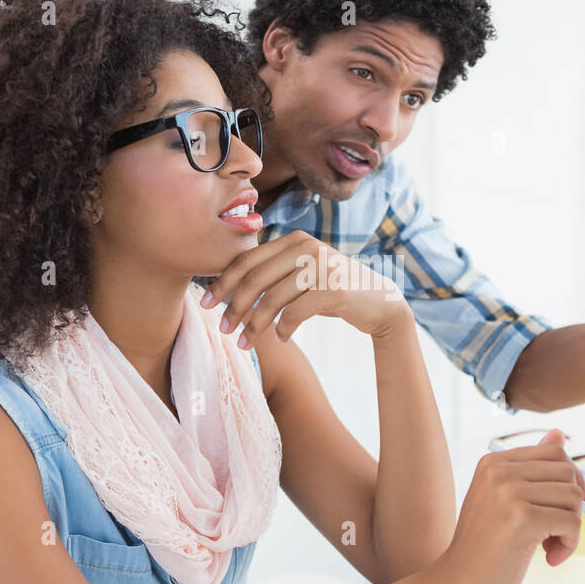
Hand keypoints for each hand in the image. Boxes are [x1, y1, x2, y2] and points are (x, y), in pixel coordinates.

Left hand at [200, 230, 408, 344]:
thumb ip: (274, 274)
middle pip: (255, 280)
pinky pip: (295, 312)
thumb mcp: (302, 276)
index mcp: (293, 240)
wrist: (379, 302)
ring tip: (245, 343)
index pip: (247, 260)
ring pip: (272, 299)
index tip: (205, 304)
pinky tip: (282, 339)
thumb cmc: (331, 292)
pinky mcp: (334, 288)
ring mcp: (322, 266)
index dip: (222, 283)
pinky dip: (284, 329)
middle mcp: (306, 247)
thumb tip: (227, 291)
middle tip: (224, 330)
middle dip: (234, 308)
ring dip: (255, 325)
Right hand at [430, 428, 584, 583]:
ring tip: (548, 547)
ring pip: (574, 497)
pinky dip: (570, 545)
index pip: (554, 452)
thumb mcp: (504, 501)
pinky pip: (572, 523)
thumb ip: (531, 469)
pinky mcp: (522, 518)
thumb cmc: (484, 548)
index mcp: (493, 462)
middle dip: (573, 505)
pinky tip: (550, 558)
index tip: (561, 509)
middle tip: (556, 532)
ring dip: (571, 529)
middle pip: (568, 472)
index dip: (569, 481)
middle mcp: (499, 471)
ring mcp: (509, 492)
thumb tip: (559, 434)